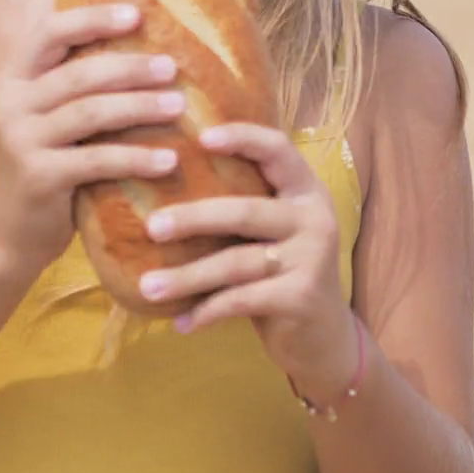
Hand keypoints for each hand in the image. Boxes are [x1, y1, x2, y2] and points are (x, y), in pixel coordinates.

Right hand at [0, 3, 187, 275]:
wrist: (7, 231)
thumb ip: (78, 86)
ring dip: (139, 107)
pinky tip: (169, 160)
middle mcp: (12, 103)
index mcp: (16, 78)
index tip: (137, 13)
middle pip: (78, 74)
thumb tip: (148, 46)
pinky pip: (95, 161)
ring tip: (179, 106)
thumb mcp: (49, 117)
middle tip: (172, 67)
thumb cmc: (45, 162)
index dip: (92, 18)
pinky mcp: (39, 178)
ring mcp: (21, 141)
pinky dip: (136, 158)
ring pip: (89, 113)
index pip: (50, 32)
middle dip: (129, 67)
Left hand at [137, 123, 359, 401]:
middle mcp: (314, 219)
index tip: (200, 137)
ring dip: (187, 276)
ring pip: (235, 262)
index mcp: (306, 191)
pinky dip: (206, 311)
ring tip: (147, 286)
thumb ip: (242, 203)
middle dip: (192, 218)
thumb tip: (162, 183)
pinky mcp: (301, 298)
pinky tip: (180, 322)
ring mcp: (312, 259)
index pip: (278, 150)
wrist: (326, 335)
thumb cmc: (284, 270)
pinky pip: (241, 300)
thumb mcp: (273, 230)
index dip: (242, 138)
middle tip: (150, 226)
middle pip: (244, 211)